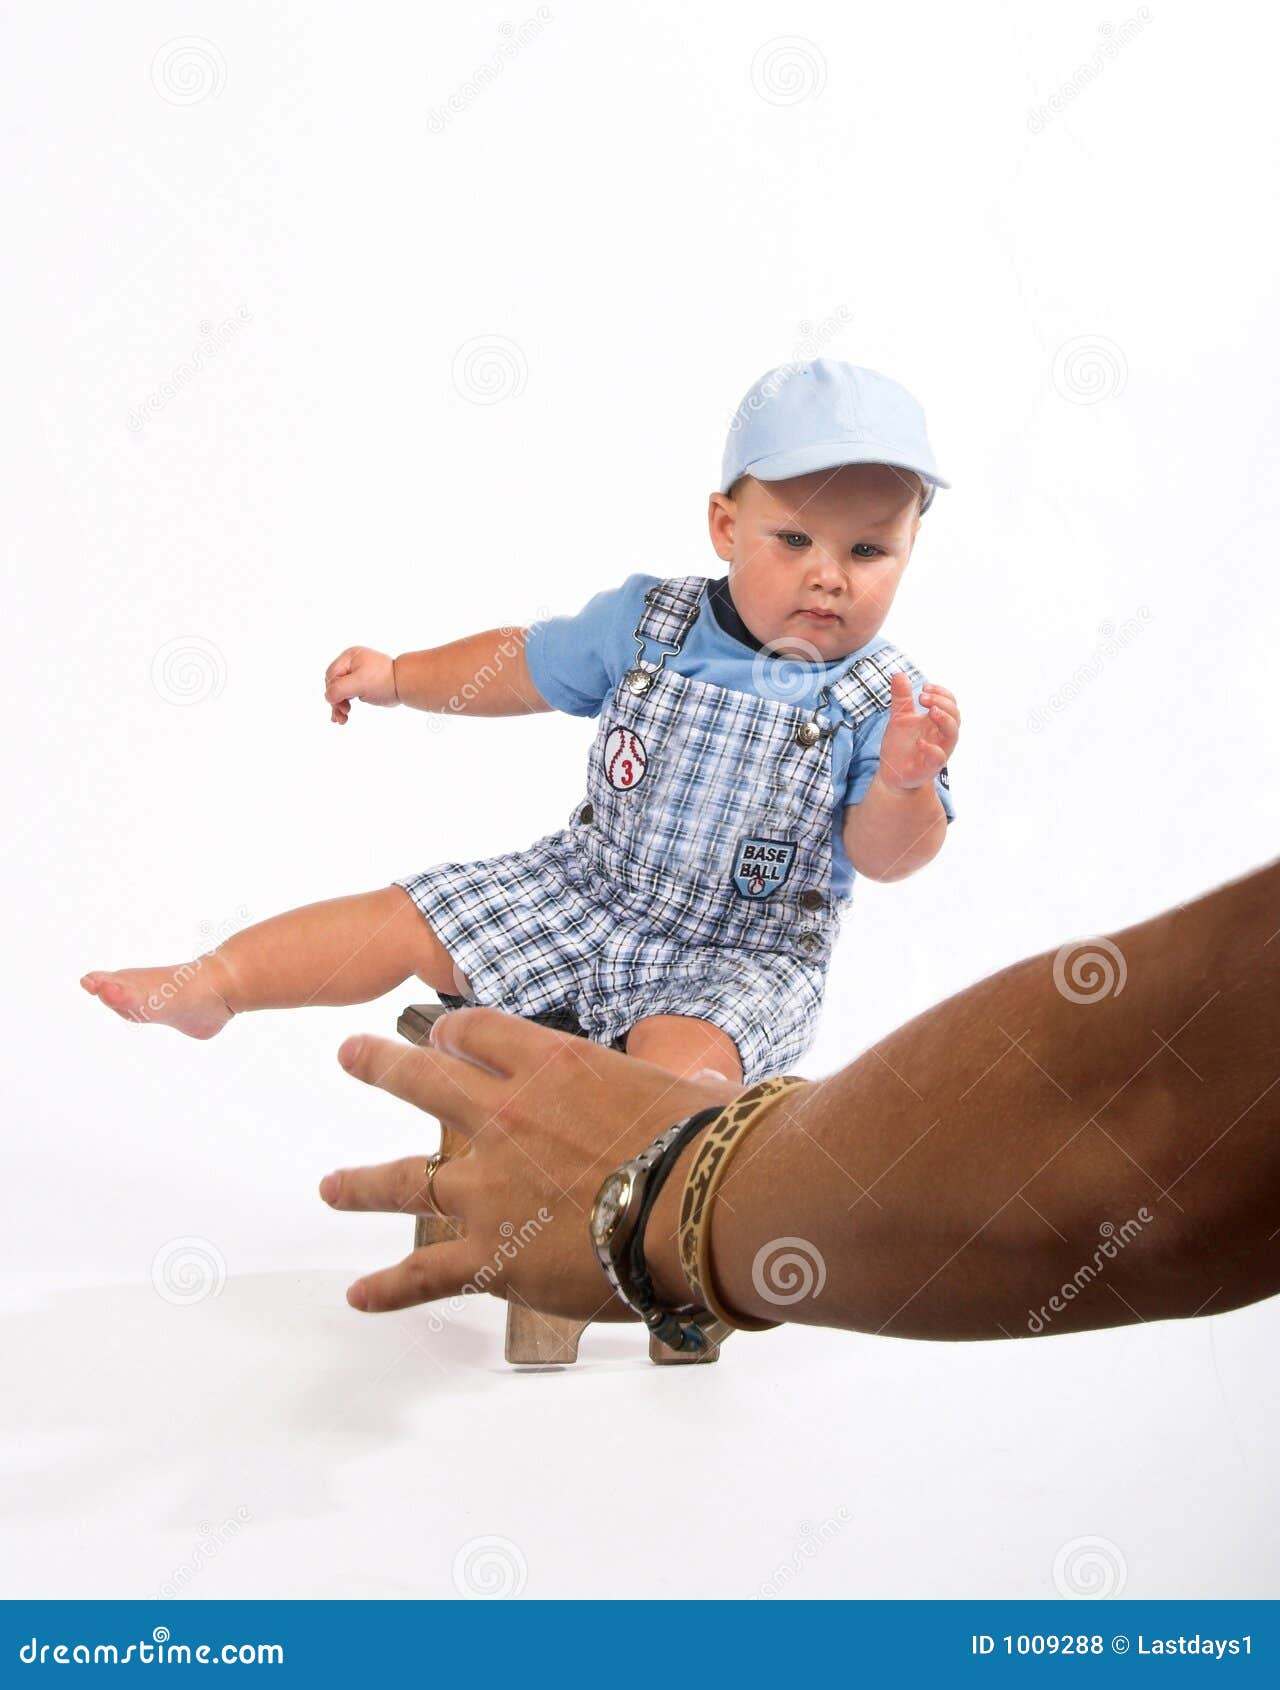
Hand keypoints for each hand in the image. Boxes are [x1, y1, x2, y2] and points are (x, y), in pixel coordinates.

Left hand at [320, 1010, 740, 1315]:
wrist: (693, 1206)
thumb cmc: (703, 1145)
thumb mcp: (688, 1090)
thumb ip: (681, 1085)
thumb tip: (707, 1082)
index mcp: (552, 1066)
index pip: (480, 1033)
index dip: (454, 1033)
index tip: (441, 1035)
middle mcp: (504, 1117)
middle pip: (421, 1081)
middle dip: (379, 1065)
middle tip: (350, 1055)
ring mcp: (486, 1187)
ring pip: (402, 1180)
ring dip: (359, 1184)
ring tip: (330, 1187)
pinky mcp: (487, 1254)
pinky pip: (423, 1273)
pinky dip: (388, 1288)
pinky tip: (360, 1294)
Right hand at [324, 647, 398, 723]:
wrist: (405, 685)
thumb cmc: (384, 680)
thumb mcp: (359, 683)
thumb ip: (339, 689)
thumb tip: (328, 697)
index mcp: (349, 657)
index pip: (332, 675)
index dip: (333, 690)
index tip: (340, 703)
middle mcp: (351, 664)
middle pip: (334, 684)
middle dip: (336, 700)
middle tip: (342, 714)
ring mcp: (356, 675)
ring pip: (340, 692)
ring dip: (338, 706)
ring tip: (341, 720)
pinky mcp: (362, 686)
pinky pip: (347, 696)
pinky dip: (344, 706)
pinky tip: (342, 718)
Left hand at [876, 672, 959, 793]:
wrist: (892, 772)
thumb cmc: (901, 744)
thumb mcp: (899, 717)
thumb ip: (901, 697)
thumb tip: (899, 673)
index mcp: (937, 722)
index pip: (950, 703)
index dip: (942, 693)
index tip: (924, 688)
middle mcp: (942, 735)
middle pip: (956, 715)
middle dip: (942, 702)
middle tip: (923, 697)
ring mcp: (939, 750)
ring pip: (953, 734)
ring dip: (945, 720)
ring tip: (931, 711)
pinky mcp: (930, 767)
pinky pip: (939, 757)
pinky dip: (932, 749)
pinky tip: (920, 742)